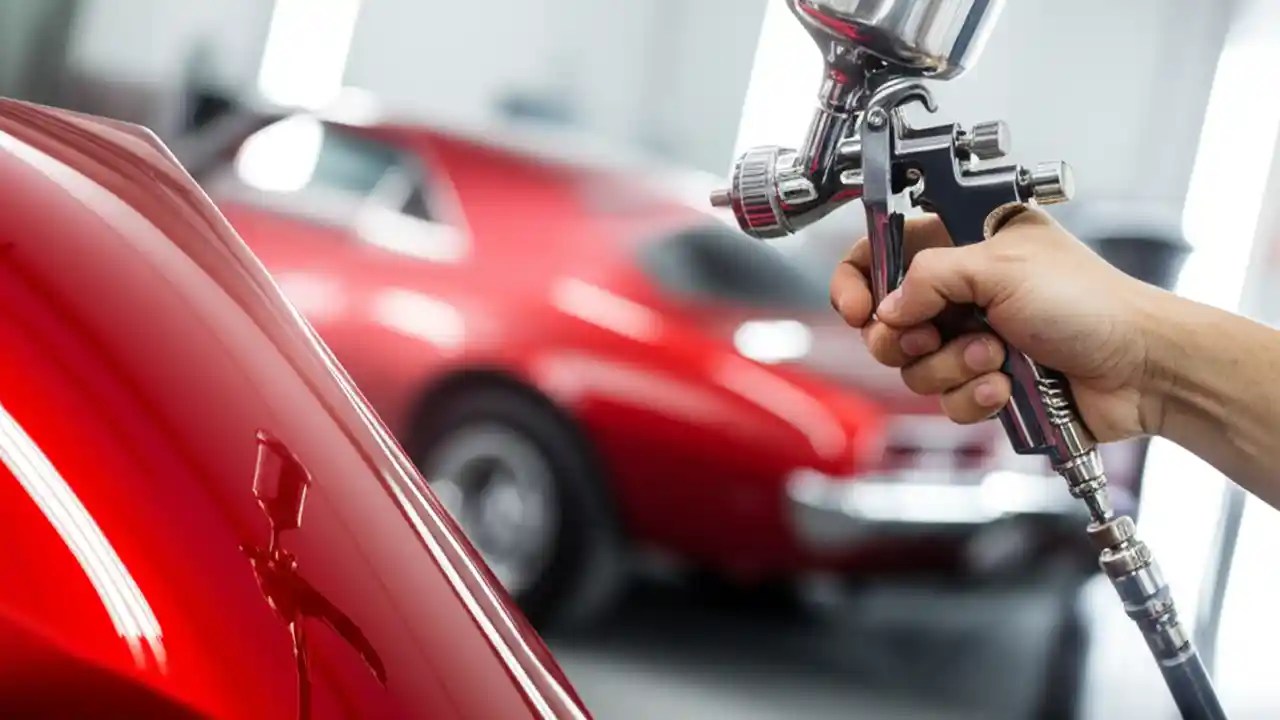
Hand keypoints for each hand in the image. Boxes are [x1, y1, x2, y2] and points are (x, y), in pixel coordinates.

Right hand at [829, 209, 1166, 442]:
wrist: (1141, 370)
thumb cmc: (1093, 305)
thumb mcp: (1002, 267)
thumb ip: (930, 277)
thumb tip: (888, 306)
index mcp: (965, 244)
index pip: (884, 252)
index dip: (858, 281)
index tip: (859, 308)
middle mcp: (964, 291)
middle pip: (887, 321)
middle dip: (908, 338)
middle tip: (932, 335)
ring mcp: (973, 339)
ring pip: (915, 368)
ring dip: (952, 367)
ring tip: (996, 356)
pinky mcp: (985, 383)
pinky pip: (947, 401)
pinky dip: (974, 396)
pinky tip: (1007, 384)